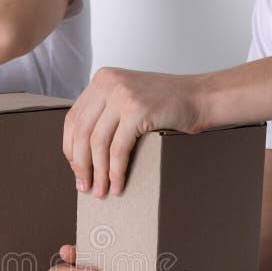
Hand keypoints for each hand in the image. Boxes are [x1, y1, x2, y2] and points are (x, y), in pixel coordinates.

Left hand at [63, 67, 206, 196]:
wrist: (201, 97)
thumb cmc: (167, 104)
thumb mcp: (127, 99)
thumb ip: (105, 114)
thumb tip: (81, 155)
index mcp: (102, 79)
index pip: (73, 119)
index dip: (70, 149)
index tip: (76, 169)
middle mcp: (108, 83)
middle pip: (81, 132)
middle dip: (81, 165)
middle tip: (84, 186)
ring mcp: (122, 95)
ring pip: (97, 143)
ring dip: (98, 173)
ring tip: (101, 191)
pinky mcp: (137, 110)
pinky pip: (118, 149)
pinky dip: (115, 172)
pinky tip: (117, 184)